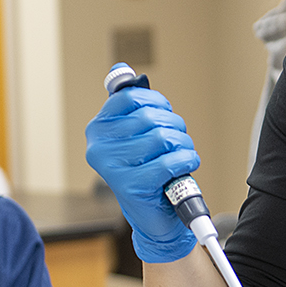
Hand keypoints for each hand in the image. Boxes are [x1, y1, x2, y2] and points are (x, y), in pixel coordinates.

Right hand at [85, 84, 200, 262]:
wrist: (155, 217)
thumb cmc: (150, 172)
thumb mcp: (137, 135)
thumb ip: (129, 104)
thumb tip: (120, 69)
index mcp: (98, 129)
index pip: (130, 98)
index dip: (157, 103)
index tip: (165, 114)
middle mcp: (99, 147)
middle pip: (151, 117)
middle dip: (175, 128)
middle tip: (177, 142)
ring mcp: (112, 168)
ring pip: (163, 138)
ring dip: (184, 146)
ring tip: (181, 156)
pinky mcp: (130, 186)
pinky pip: (169, 162)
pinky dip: (186, 162)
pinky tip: (185, 167)